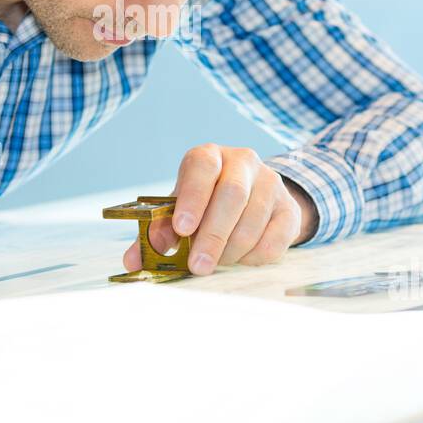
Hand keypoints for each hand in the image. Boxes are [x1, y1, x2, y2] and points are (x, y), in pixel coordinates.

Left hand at [120, 145, 318, 275]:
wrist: (254, 200)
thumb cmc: (207, 205)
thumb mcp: (181, 211)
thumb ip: (157, 233)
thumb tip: (133, 261)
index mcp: (210, 157)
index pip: (202, 167)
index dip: (192, 197)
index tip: (181, 228)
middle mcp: (243, 162)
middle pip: (232, 195)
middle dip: (213, 235)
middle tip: (198, 266)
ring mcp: (271, 183)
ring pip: (254, 218)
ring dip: (232, 249)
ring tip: (216, 264)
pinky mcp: (290, 209)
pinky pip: (276, 238)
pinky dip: (254, 256)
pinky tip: (240, 259)